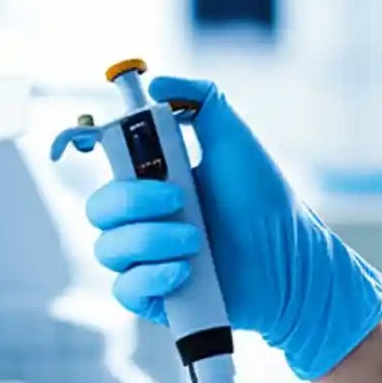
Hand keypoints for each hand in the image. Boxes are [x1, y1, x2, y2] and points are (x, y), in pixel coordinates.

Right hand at [84, 77, 381, 379]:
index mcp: (153, 179)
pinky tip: (184, 271)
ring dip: (150, 240)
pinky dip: (150, 277)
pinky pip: (125, 290)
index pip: (104, 165)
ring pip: (108, 249)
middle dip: (134, 202)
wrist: (292, 257)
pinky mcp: (156, 298)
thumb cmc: (265, 199)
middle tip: (180, 200)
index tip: (101, 148)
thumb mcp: (233, 136)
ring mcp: (147, 260)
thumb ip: (199, 98)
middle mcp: (143, 219)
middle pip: (99, 209)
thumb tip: (154, 84)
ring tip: (197, 241)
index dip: (89, 152)